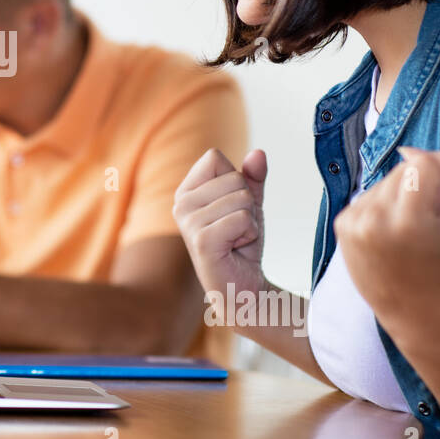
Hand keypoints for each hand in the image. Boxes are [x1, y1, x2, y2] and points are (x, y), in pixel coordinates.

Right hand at [172, 148, 269, 322]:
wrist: (244, 285)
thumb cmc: (242, 243)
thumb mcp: (250, 203)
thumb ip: (253, 177)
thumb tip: (259, 153)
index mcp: (186, 191)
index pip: (214, 157)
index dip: (236, 179)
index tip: (232, 207)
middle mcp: (180, 204)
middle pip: (233, 177)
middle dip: (248, 203)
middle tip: (237, 229)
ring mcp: (188, 222)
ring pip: (241, 198)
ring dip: (250, 220)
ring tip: (236, 239)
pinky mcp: (201, 240)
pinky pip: (242, 218)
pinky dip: (249, 233)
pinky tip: (236, 249)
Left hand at [334, 146, 439, 341]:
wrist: (412, 307)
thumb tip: (409, 149)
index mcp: (409, 218)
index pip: (422, 162)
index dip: (437, 179)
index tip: (439, 206)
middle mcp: (375, 218)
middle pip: (401, 170)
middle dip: (416, 188)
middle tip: (424, 224)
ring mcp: (354, 222)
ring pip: (382, 181)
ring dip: (396, 197)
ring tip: (405, 231)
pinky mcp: (342, 224)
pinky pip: (366, 196)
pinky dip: (379, 208)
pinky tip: (387, 234)